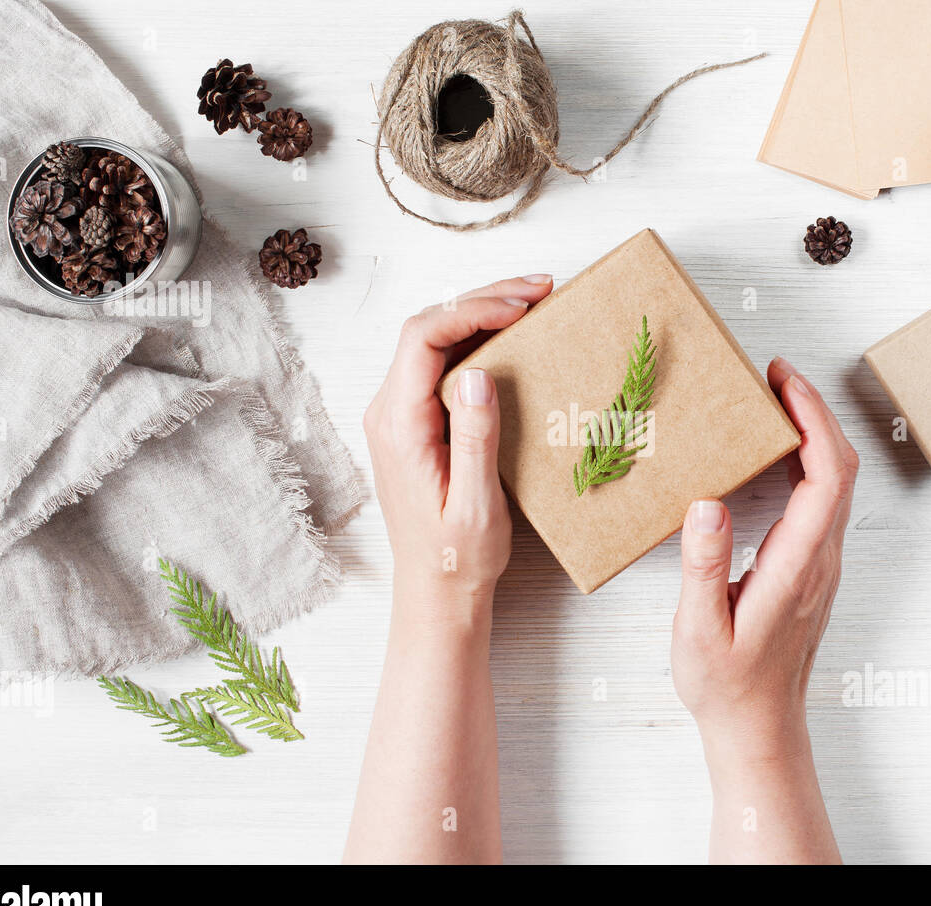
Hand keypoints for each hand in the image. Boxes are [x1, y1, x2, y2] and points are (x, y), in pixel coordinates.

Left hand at [362, 275, 554, 601]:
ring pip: (434, 341)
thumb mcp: (476, 504)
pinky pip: (441, 364)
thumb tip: (479, 373)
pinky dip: (478, 342)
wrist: (436, 592)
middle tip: (540, 289)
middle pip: (427, 329)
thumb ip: (475, 438)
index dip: (471, 310)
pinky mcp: (416, 423)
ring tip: (534, 302)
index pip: (422, 339)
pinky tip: (513, 338)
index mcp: (399, 426)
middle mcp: (389, 412)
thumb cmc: (457, 558)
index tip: (521, 308)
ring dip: (481, 315)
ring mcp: (400, 415)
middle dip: (482, 300)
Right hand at [672, 357, 857, 764]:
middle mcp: (820, 561)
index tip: (782, 383)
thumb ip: (703, 567)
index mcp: (797, 567)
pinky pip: (823, 502)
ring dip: (814, 435)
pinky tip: (777, 456)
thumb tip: (707, 505)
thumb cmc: (727, 687)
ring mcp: (821, 566)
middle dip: (815, 412)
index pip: (825, 477)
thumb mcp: (700, 630)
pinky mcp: (811, 571)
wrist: (759, 729)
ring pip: (837, 484)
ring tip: (775, 404)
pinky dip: (808, 463)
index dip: (811, 420)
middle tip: (776, 377)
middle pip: (840, 469)